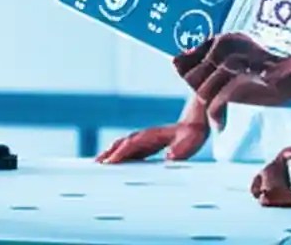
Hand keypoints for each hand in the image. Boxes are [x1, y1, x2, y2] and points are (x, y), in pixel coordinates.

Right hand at [94, 121, 208, 163]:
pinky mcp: (145, 144)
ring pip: (121, 147)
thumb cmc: (191, 134)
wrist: (194, 124)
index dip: (120, 153)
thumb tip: (170, 156)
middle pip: (121, 145)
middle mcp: (144, 136)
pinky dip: (117, 156)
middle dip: (107, 154)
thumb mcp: (188, 143)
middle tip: (95, 165)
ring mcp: (143, 139)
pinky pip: (128, 150)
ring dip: (109, 154)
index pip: (131, 145)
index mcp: (151, 135)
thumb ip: (178, 150)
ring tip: (97, 165)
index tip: (109, 163)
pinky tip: (113, 164)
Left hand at [172, 33, 289, 126]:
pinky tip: (221, 124)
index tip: (202, 87)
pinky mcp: (242, 81)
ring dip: (210, 107)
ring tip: (221, 113)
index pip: (184, 61)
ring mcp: (234, 63)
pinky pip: (216, 103)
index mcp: (221, 40)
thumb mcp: (234, 58)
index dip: (189, 78)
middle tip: (218, 99)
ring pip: (202, 92)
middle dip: (200, 93)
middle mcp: (224, 46)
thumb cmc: (264, 71)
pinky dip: (217, 117)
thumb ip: (207, 60)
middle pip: (191, 78)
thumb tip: (177, 62)